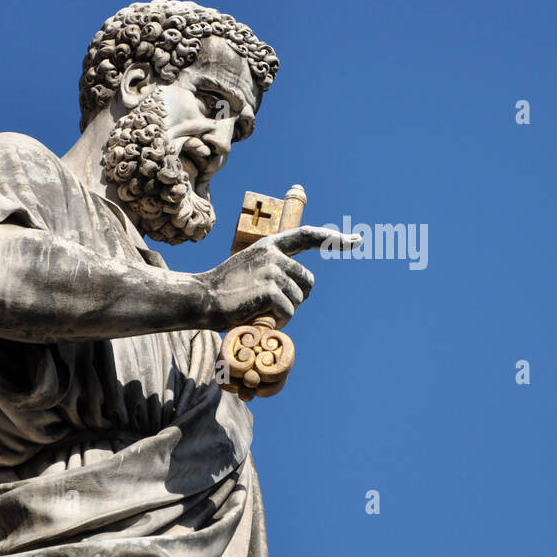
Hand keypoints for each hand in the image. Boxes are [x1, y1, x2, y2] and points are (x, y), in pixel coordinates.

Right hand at [197, 226, 361, 329]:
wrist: (201, 298)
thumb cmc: (226, 290)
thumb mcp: (251, 269)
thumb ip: (274, 270)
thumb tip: (301, 288)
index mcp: (270, 245)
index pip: (307, 236)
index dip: (333, 238)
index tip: (356, 239)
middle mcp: (273, 254)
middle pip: (309, 280)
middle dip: (299, 297)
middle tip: (275, 305)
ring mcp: (271, 270)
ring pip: (299, 299)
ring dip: (285, 311)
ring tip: (260, 309)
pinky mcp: (269, 289)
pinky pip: (289, 311)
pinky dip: (278, 321)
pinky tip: (260, 317)